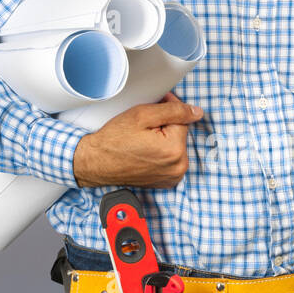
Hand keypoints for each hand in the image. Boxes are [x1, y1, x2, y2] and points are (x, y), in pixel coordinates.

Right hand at [73, 94, 203, 188]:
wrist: (97, 162)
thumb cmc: (114, 140)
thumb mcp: (142, 115)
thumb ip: (174, 110)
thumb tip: (196, 112)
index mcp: (175, 150)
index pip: (182, 118)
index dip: (165, 111)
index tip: (150, 112)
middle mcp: (178, 167)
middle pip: (179, 133)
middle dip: (164, 126)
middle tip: (142, 128)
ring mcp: (173, 177)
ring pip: (175, 145)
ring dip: (163, 139)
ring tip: (141, 140)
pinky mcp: (166, 181)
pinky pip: (171, 159)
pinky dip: (161, 152)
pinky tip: (144, 151)